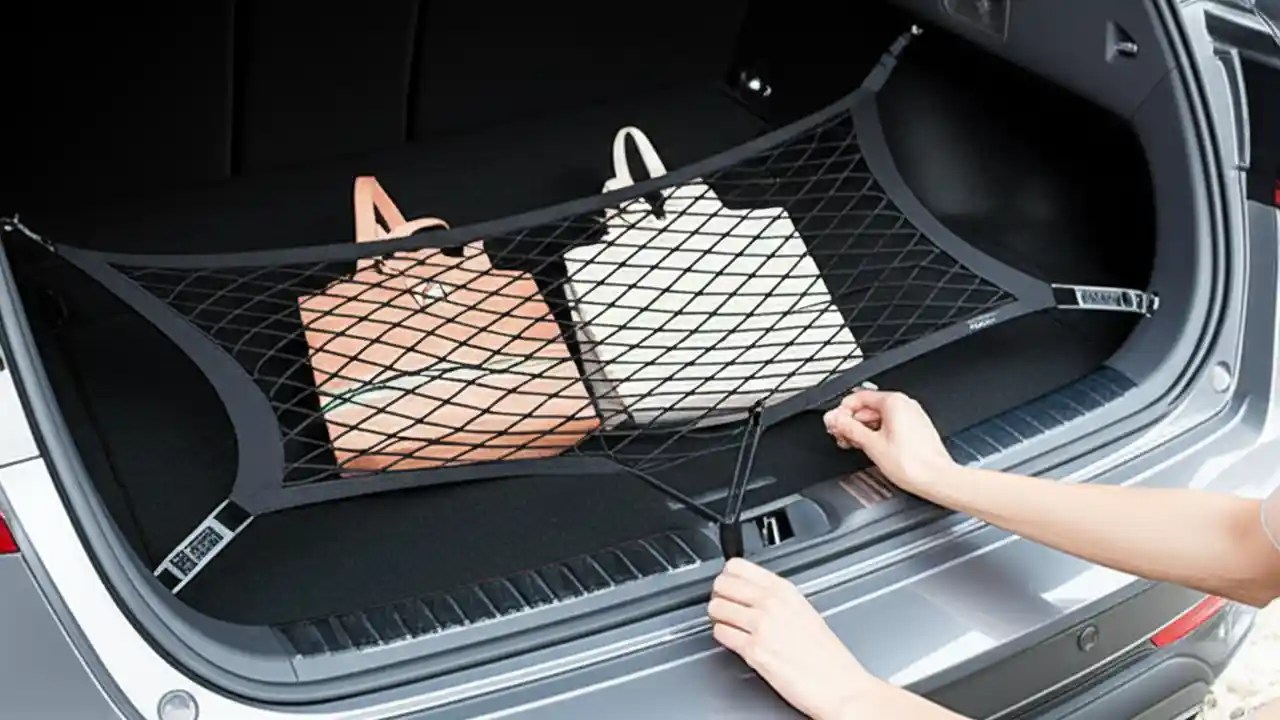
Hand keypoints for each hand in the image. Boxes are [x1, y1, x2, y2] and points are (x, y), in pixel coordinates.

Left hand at [708, 558, 876, 719]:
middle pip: (721, 585)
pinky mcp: (754, 651)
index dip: (728, 577)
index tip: (730, 586)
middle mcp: (771, 603)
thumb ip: (775, 597)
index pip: (737, 567)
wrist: (840, 686)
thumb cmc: (827, 655)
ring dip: (719, 618)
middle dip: (720, 597)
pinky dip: (724, 637)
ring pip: (716, 608)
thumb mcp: (803, 610)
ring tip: (731, 625)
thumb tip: (748, 591)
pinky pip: (721, 634)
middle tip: (726, 607)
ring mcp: (761, 626)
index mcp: (785, 590)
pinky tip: (737, 642)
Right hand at [822, 390, 956, 494]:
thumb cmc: (912, 463)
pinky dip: (876, 434)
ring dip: (862, 430)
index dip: (842, 411)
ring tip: (854, 445)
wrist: (937, 479)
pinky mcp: (915, 429)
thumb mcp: (871, 444)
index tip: (834, 424)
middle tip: (841, 437)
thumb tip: (834, 419)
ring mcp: (911, 417)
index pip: (858, 397)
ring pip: (878, 417)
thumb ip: (849, 428)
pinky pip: (890, 425)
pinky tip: (870, 447)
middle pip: (868, 407)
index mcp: (894, 402)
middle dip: (851, 422)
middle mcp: (905, 405)